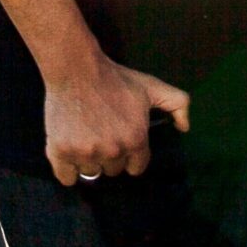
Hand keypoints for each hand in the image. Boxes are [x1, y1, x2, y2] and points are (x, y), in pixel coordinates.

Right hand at [42, 55, 190, 185]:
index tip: (121, 141)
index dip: (130, 155)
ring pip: (91, 173)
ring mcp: (86, 153)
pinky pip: (67, 178)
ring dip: (89, 161)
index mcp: (136, 140)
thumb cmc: (114, 79)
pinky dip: (67, 170)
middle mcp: (112, 151)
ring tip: (84, 137)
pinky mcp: (61, 152)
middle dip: (110, 156)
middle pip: (113, 170)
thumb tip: (184, 128)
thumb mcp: (152, 86)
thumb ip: (178, 103)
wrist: (76, 69)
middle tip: (102, 134)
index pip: (136, 167)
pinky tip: (69, 153)